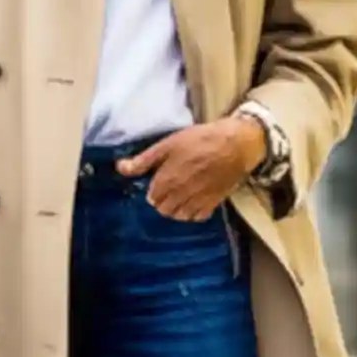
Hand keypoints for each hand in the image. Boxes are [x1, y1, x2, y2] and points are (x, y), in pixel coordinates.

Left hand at [116, 115, 266, 220]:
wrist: (236, 144)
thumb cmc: (200, 140)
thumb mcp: (168, 144)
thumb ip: (144, 160)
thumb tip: (121, 168)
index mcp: (167, 181)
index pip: (152, 198)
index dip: (153, 189)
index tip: (158, 181)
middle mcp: (180, 195)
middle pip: (164, 210)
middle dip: (163, 201)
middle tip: (169, 188)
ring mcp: (198, 201)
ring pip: (180, 216)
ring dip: (177, 209)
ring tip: (180, 195)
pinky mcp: (214, 203)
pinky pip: (198, 217)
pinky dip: (193, 212)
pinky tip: (194, 201)